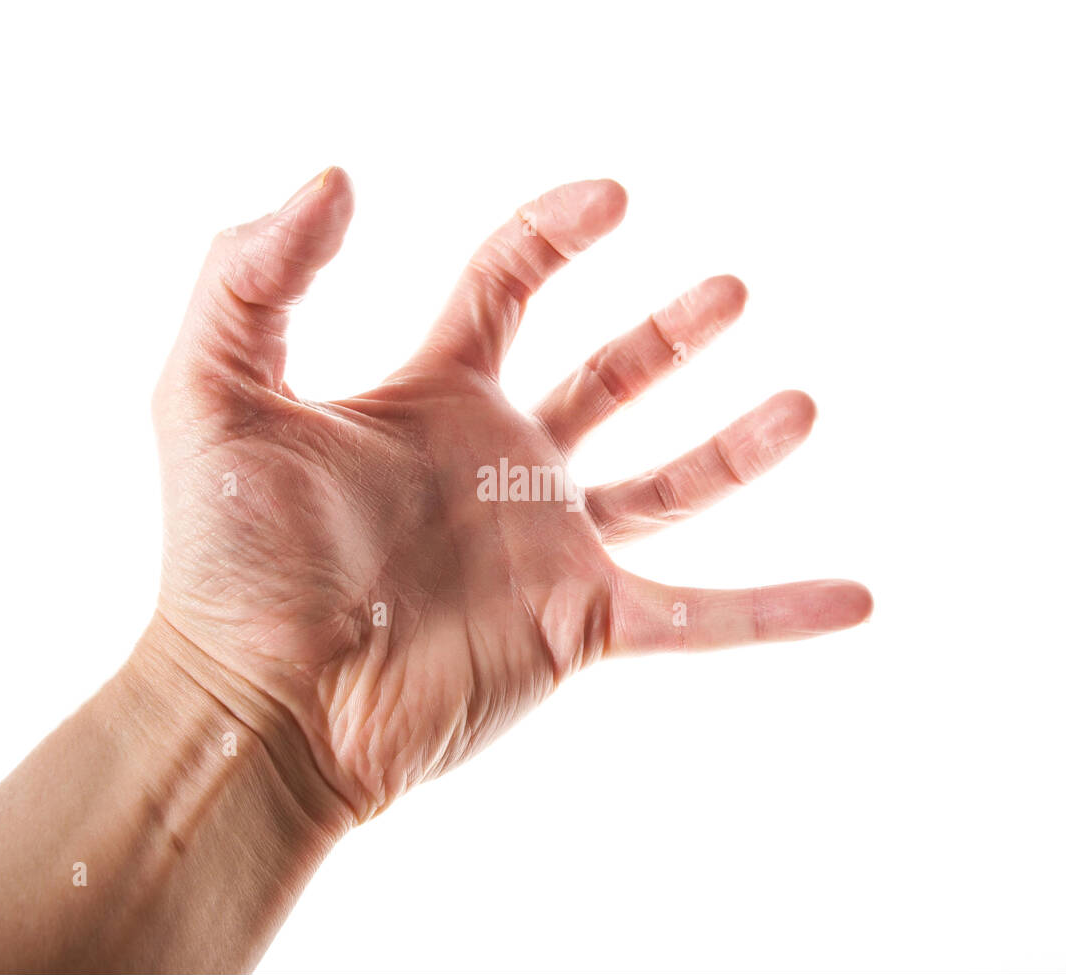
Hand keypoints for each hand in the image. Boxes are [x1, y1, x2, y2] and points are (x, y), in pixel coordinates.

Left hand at [151, 169, 870, 823]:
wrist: (257, 702)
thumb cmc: (225, 558)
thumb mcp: (209, 390)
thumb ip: (252, 273)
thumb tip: (334, 180)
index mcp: (430, 401)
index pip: (506, 283)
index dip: (557, 229)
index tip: (615, 195)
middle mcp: (500, 465)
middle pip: (607, 379)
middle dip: (667, 334)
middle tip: (729, 290)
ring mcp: (547, 547)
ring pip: (667, 489)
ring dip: (736, 448)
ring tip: (800, 403)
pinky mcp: (579, 626)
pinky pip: (699, 617)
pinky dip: (777, 611)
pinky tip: (855, 598)